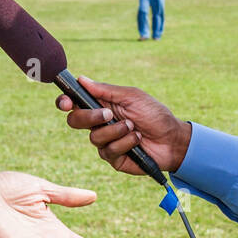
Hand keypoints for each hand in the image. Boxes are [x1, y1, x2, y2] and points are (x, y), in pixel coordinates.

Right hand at [55, 77, 190, 174]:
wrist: (172, 139)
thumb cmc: (154, 114)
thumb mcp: (132, 97)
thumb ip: (106, 91)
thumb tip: (82, 79)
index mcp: (101, 105)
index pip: (75, 103)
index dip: (65, 102)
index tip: (66, 103)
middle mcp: (100, 123)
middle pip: (76, 121)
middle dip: (91, 117)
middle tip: (110, 114)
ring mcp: (105, 141)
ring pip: (94, 137)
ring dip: (116, 131)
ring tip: (134, 127)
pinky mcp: (113, 158)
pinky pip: (108, 151)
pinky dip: (125, 143)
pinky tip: (137, 140)